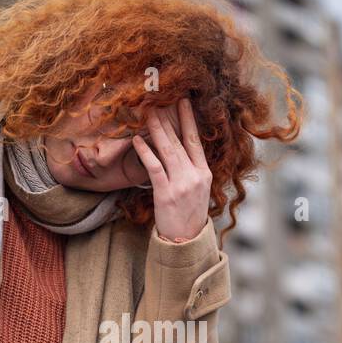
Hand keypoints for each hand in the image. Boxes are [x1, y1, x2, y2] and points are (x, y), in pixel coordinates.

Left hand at [131, 97, 211, 241]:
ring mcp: (182, 184)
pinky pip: (154, 168)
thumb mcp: (197, 191)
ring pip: (168, 150)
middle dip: (169, 119)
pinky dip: (145, 152)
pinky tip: (137, 140)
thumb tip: (177, 150)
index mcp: (204, 173)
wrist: (186, 242)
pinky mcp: (167, 194)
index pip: (196, 141)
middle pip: (180, 141)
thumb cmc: (188, 217)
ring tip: (147, 113)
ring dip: (157, 130)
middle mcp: (195, 176)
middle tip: (159, 100)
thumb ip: (190, 171)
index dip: (189, 120)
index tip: (183, 101)